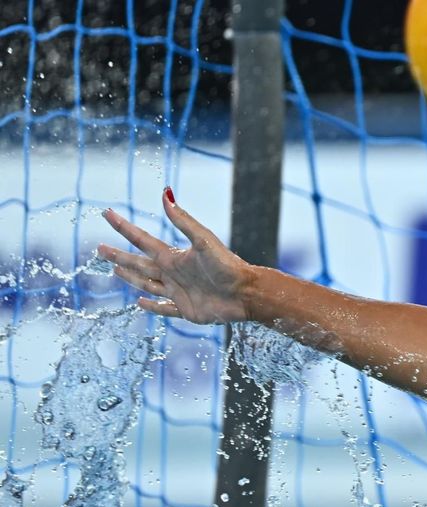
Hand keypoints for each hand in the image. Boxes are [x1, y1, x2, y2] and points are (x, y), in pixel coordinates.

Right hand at [98, 188, 253, 323]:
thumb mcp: (203, 240)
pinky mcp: (186, 310)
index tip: (107, 214)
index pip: (142, 240)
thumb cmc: (227, 265)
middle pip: (139, 263)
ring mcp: (178, 292)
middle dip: (119, 256)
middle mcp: (173, 273)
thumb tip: (165, 193)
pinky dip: (151, 306)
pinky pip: (164, 308)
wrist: (245, 293)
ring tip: (115, 270)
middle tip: (99, 248)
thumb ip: (182, 220)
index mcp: (174, 256)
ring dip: (131, 277)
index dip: (124, 227)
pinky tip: (140, 302)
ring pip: (147, 284)